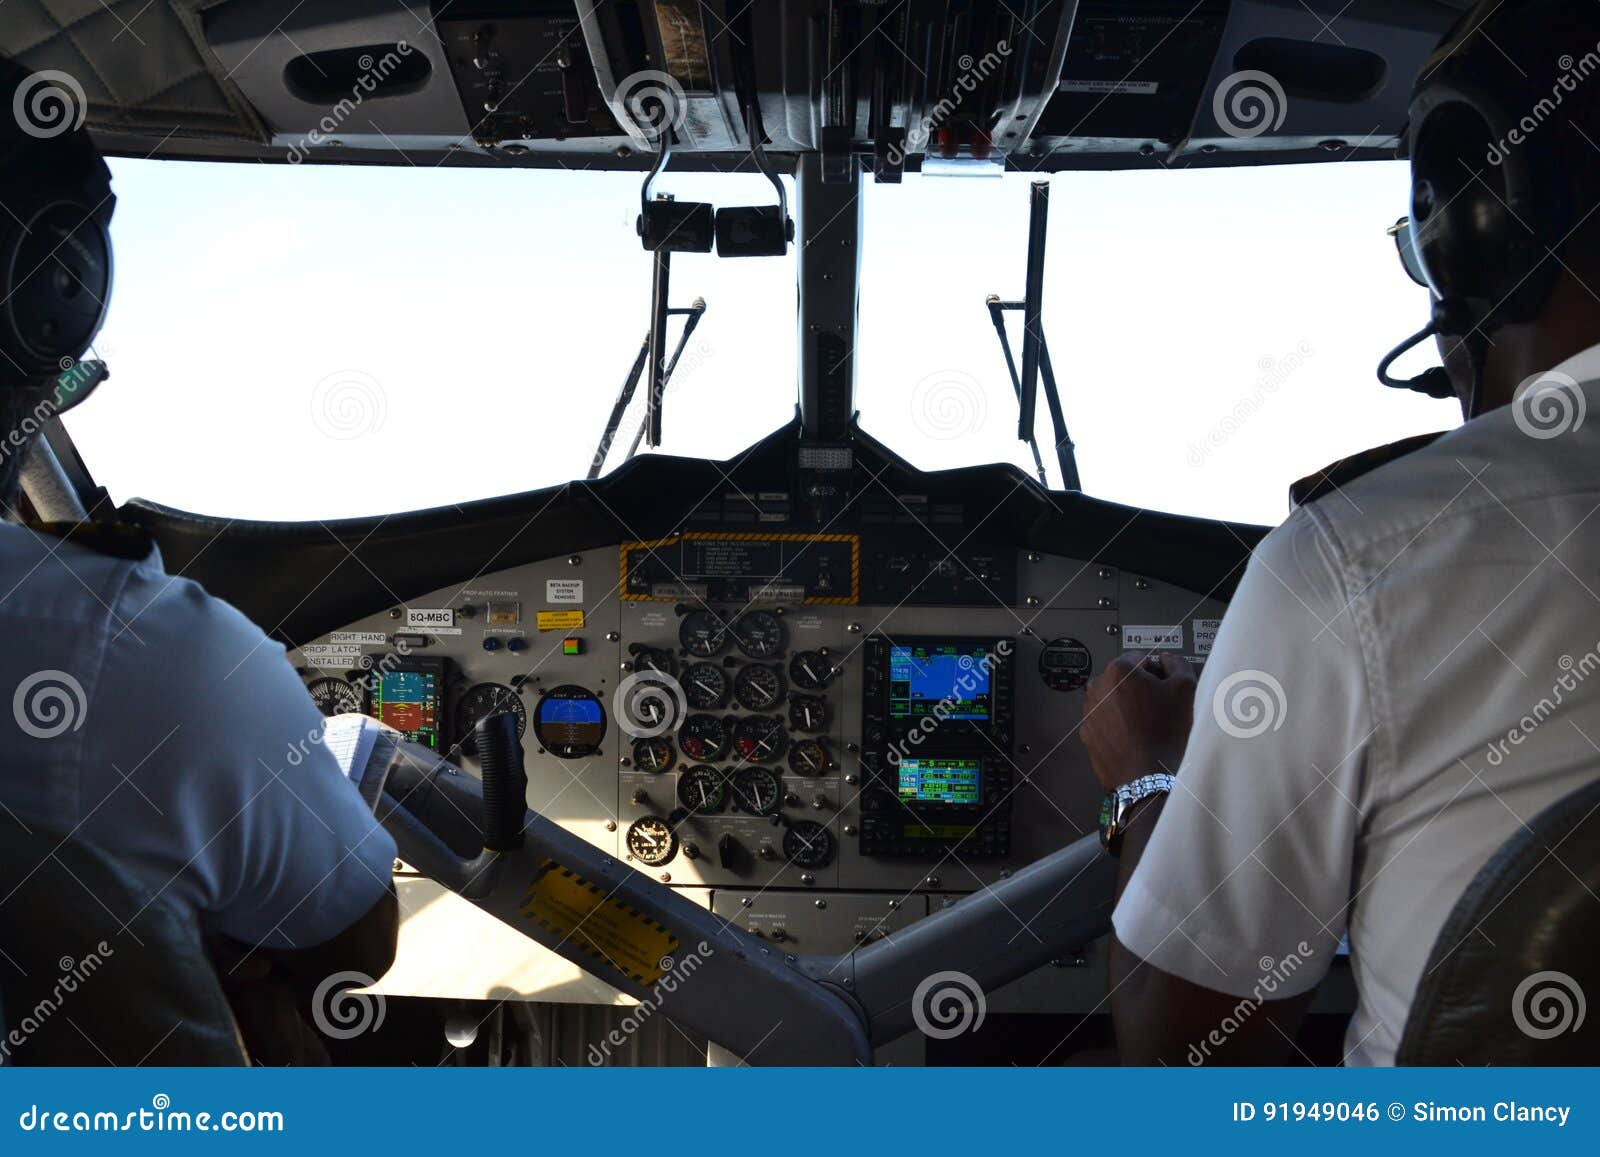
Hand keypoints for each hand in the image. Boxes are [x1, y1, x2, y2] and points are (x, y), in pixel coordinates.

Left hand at [1080, 651, 1196, 791]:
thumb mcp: (1185, 688)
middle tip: (1159, 708)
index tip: (1165, 687)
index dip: (1157, 672)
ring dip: (1128, 707)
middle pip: (1124, 679)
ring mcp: (1090, 713)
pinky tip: (1136, 738)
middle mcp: (1097, 689)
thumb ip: (1177, 663)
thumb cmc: (1165, 735)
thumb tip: (1167, 660)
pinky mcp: (1088, 735)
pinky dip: (1118, 726)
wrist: (1148, 778)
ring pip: (1114, 701)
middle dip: (1140, 689)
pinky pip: (1106, 722)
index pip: (1140, 658)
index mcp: (1118, 671)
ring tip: (1148, 726)